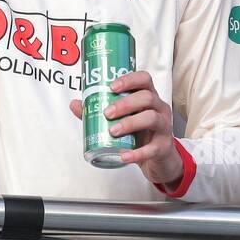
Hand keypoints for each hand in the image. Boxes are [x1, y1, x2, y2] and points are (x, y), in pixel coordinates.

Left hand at [68, 72, 182, 187]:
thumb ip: (99, 112)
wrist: (158, 159)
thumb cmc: (139, 134)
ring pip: (152, 118)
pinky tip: (124, 156)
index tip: (111, 86)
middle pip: (147, 97)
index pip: (144, 79)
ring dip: (130, 123)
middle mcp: (159, 109)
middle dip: (125, 103)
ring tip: (113, 131)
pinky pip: (152, 149)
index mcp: (148, 97)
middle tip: (107, 112)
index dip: (129, 80)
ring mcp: (164, 127)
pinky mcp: (163, 147)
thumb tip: (75, 104)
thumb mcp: (122, 120)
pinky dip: (137, 153)